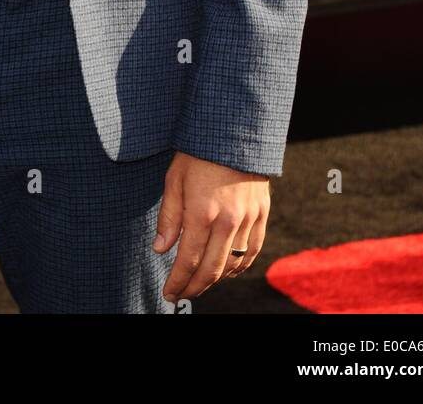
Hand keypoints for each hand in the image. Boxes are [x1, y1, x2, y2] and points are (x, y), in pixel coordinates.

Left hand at [154, 151, 270, 302]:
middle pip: (211, 269)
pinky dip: (241, 266)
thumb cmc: (199, 151)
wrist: (234, 129)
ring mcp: (248, 218)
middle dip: (195, 287)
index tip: (169, 293)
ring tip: (201, 283)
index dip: (178, 281)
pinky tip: (229, 270)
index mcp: (202, 212)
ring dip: (216, 279)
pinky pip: (253, 250)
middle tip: (182, 294)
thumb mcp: (174, 179)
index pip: (188, 260)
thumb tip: (160, 248)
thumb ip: (169, 217)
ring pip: (233, 263)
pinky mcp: (262, 212)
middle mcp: (227, 220)